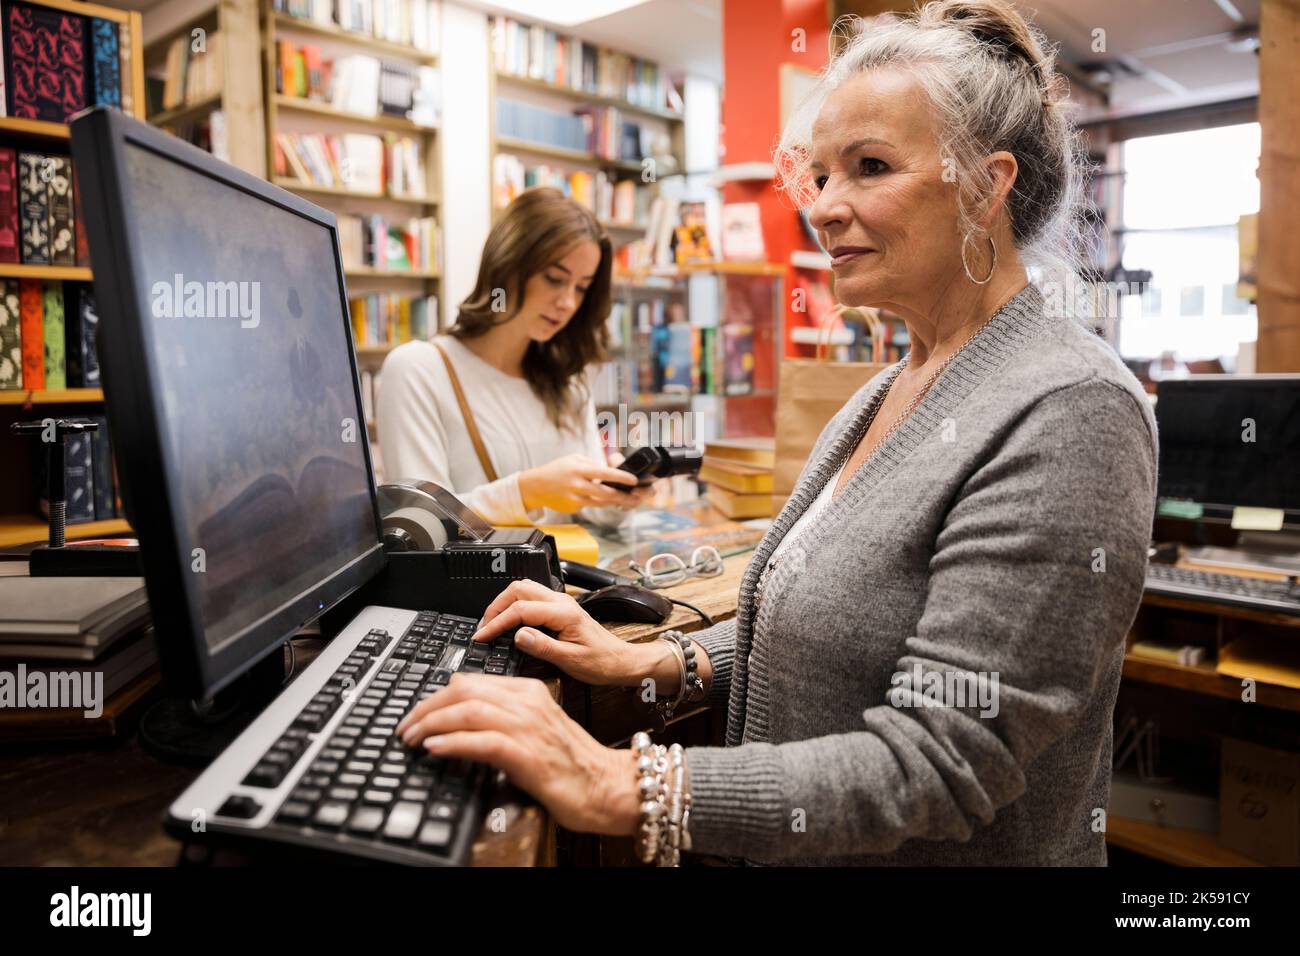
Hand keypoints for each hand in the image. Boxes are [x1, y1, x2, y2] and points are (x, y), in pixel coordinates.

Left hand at [394, 673, 639, 835]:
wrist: (607, 785)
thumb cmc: (571, 764)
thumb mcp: (535, 729)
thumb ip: (504, 718)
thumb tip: (461, 722)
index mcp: (529, 692)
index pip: (471, 682)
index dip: (436, 697)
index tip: (417, 714)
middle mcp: (528, 703)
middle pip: (464, 691)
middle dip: (426, 708)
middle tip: (406, 727)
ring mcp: (529, 728)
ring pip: (469, 711)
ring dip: (432, 724)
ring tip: (412, 738)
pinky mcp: (529, 756)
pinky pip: (484, 741)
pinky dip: (454, 742)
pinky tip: (435, 749)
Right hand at [473, 580, 661, 687]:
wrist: (621, 661)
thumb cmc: (601, 663)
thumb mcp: (570, 661)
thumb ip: (543, 647)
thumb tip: (518, 635)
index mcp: (563, 613)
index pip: (520, 609)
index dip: (497, 622)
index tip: (483, 636)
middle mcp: (561, 602)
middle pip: (518, 589)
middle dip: (496, 606)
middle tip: (483, 628)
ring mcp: (561, 602)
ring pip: (524, 589)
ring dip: (504, 603)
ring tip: (491, 624)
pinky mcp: (560, 608)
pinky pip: (531, 597)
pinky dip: (514, 605)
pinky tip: (508, 622)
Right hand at [517, 454, 643, 513]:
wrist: (535, 486)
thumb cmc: (557, 470)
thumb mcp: (574, 460)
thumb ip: (592, 464)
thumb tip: (611, 470)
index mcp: (579, 469)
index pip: (603, 473)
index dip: (620, 477)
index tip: (634, 480)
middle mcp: (577, 484)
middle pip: (605, 493)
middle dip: (624, 496)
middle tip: (640, 496)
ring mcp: (575, 498)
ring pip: (601, 502)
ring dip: (618, 502)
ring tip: (633, 501)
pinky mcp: (573, 508)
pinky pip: (591, 505)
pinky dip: (601, 503)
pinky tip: (612, 500)